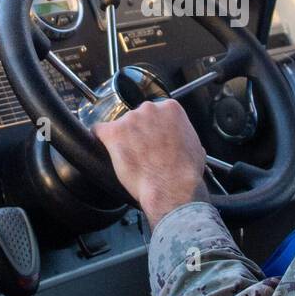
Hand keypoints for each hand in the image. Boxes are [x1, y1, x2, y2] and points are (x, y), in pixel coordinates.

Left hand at [93, 99, 208, 227]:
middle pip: (137, 116)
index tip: (151, 138)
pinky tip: (106, 150)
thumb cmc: (184, 171)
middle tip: (141, 151)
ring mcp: (131, 119)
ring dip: (122, 140)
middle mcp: (150, 109)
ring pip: (120, 126)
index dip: (152, 128)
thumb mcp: (195, 145)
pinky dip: (101, 139)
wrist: (172, 186)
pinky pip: (99, 130)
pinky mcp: (114, 132)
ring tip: (130, 158)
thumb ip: (182, 134)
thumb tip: (179, 138)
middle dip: (137, 132)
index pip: (155, 111)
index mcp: (170, 108)